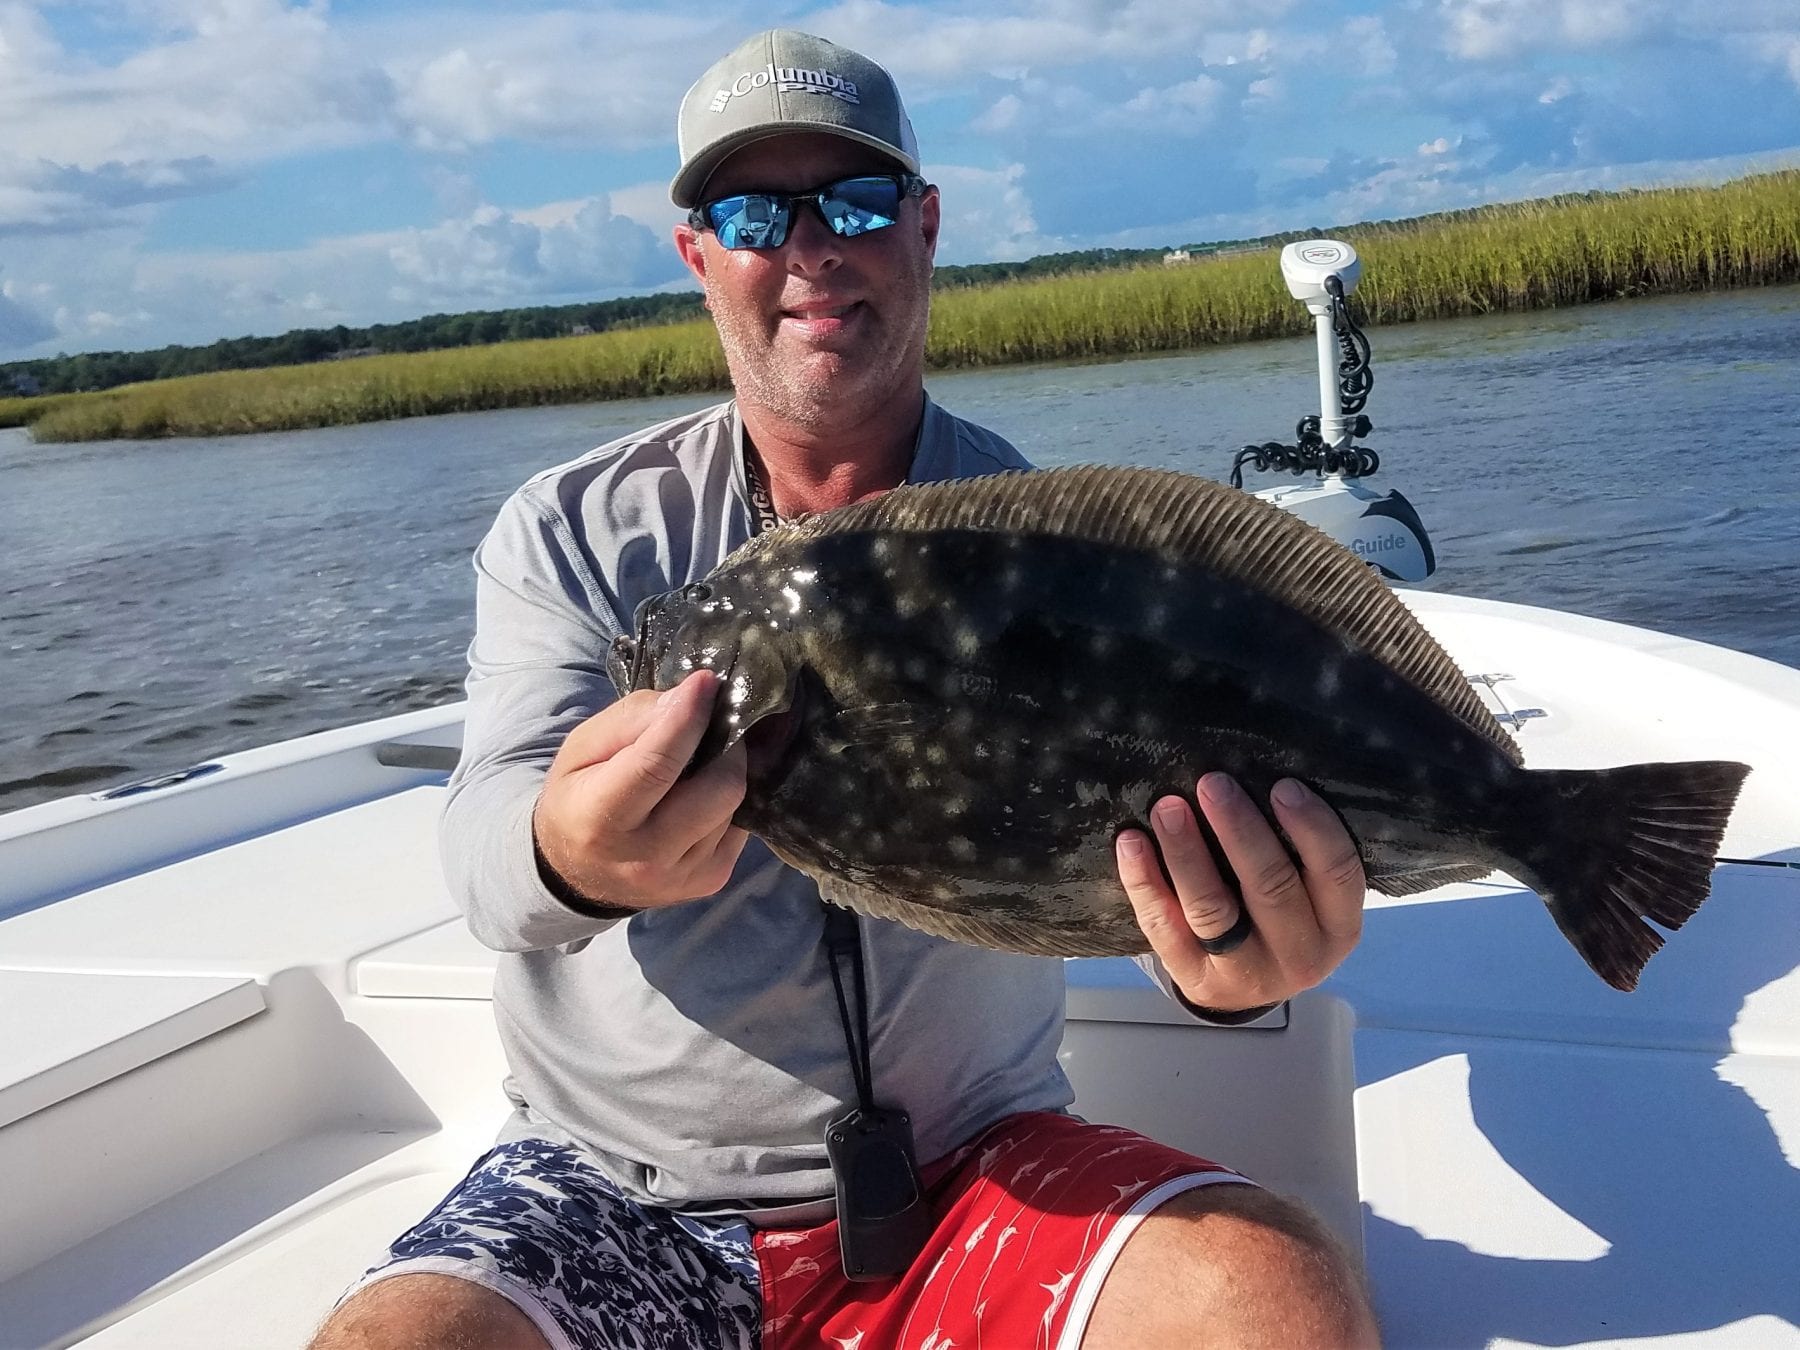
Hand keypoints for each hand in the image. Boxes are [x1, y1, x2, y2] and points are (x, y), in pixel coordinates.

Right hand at [533, 670, 748, 909]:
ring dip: (725, 773)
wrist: (576, 872)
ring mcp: (683, 877)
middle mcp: (645, 858)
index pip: (657, 765)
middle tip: (714, 724)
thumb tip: (689, 698)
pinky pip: (739, 827)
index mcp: (599, 820)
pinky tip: (702, 793)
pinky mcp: (710, 882)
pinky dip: (725, 801)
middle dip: (726, 746)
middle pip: (719, 789)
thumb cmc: (577, 797)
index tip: (706, 682)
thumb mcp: (581, 750)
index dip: (687, 719)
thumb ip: (631, 720)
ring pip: (733, 806)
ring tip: (703, 761)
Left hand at [1114, 773, 1364, 1012]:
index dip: (1313, 828)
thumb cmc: (1281, 917)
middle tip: (1212, 784)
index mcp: (1338, 929)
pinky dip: (1145, 883)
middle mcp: (1299, 956)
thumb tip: (1258, 771)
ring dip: (1187, 853)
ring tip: (1167, 807)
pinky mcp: (1195, 980)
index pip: (1338, 874)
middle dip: (1240, 831)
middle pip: (1271, 888)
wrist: (1248, 990)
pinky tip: (1132, 843)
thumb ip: (1298, 851)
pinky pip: (1165, 928)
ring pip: (1212, 910)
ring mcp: (1245, 974)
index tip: (1283, 786)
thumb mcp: (1310, 896)